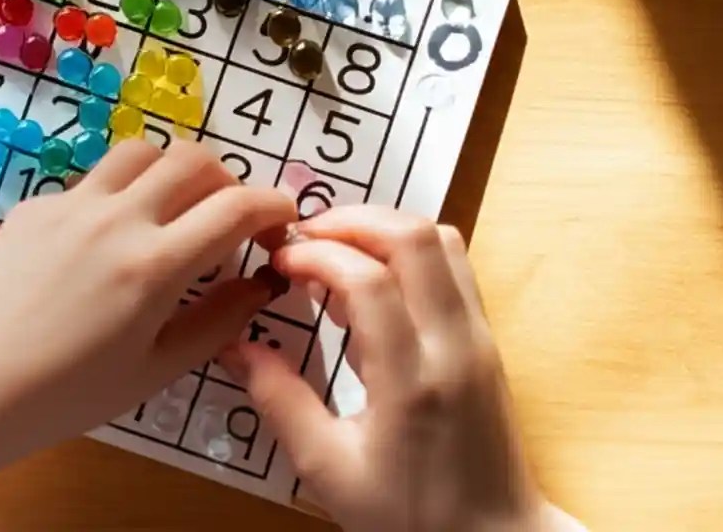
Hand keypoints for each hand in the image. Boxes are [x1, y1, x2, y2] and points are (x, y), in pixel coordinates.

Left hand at [0, 138, 296, 450]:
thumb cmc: (71, 393)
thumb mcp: (158, 369)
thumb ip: (218, 320)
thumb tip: (260, 283)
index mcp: (155, 265)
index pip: (237, 206)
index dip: (274, 206)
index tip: (283, 222)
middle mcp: (117, 219)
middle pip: (194, 160)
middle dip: (227, 182)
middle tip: (229, 219)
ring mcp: (72, 206)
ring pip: (141, 153)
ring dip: (172, 172)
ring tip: (173, 212)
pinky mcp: (36, 207)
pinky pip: (93, 182)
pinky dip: (120, 197)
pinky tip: (108, 242)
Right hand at [221, 206, 576, 531]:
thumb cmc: (409, 515)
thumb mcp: (327, 469)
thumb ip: (279, 400)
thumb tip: (235, 346)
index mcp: (412, 381)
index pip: (369, 279)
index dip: (317, 255)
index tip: (280, 264)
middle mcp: (455, 346)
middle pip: (414, 237)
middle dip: (351, 221)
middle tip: (305, 239)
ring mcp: (479, 337)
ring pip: (441, 240)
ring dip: (383, 230)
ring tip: (334, 253)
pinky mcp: (487, 339)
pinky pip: (452, 266)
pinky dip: (407, 252)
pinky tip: (368, 282)